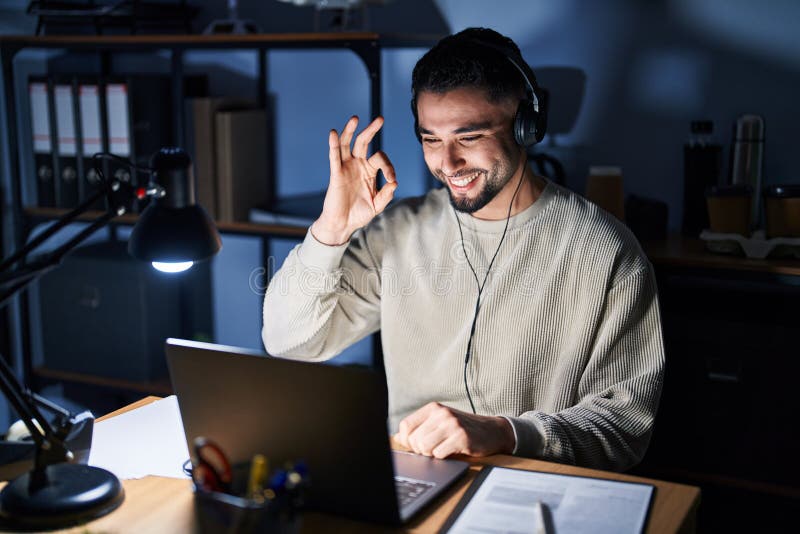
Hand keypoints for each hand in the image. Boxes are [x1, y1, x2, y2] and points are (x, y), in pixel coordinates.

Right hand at [311, 116, 397, 244]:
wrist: (343, 225)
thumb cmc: (360, 214)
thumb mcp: (377, 205)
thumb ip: (386, 194)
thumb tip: (394, 183)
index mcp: (369, 171)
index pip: (380, 158)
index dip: (388, 167)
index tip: (391, 180)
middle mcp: (357, 165)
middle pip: (364, 142)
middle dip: (371, 130)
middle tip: (380, 119)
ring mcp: (346, 168)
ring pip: (347, 144)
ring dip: (350, 130)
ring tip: (355, 118)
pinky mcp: (336, 174)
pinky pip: (334, 156)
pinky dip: (333, 144)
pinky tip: (332, 133)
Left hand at [393, 402, 514, 458]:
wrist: (492, 430)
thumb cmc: (463, 428)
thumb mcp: (440, 422)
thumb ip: (420, 428)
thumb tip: (397, 438)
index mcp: (433, 408)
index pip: (406, 426)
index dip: (407, 441)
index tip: (415, 446)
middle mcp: (441, 414)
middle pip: (414, 440)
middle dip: (421, 450)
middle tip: (434, 448)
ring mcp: (451, 424)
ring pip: (425, 448)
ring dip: (432, 454)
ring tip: (443, 448)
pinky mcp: (461, 437)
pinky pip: (439, 454)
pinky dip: (444, 457)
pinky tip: (453, 450)